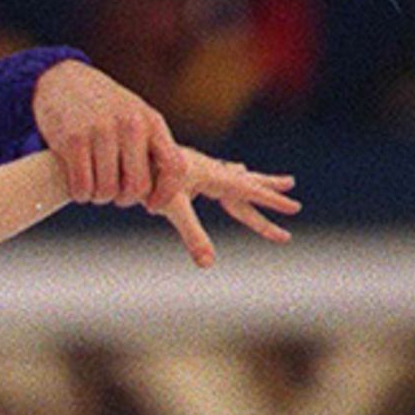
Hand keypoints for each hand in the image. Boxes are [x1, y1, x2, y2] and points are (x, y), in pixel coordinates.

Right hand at [33, 59, 186, 210]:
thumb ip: (151, 147)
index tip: (150, 205)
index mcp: (152, 122)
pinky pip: (82, 186)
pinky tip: (78, 186)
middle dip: (124, 199)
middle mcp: (130, 124)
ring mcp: (100, 131)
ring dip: (99, 197)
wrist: (62, 80)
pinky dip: (80, 194)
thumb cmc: (103, 108)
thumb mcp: (135, 117)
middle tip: (113, 195)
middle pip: (137, 186)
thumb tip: (165, 190)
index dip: (165, 194)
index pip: (175, 167)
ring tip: (94, 187)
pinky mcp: (72, 139)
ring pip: (107, 190)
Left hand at [152, 148, 299, 267]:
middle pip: (244, 181)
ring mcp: (192, 167)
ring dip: (245, 177)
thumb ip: (193, 235)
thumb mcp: (173, 208)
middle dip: (266, 187)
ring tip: (255, 175)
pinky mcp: (178, 168)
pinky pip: (208, 172)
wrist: (120, 150)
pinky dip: (221, 172)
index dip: (271, 201)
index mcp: (212, 176)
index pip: (249, 191)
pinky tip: (216, 170)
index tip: (294, 207)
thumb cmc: (146, 178)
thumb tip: (208, 264)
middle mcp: (206, 168)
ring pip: (227, 174)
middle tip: (291, 186)